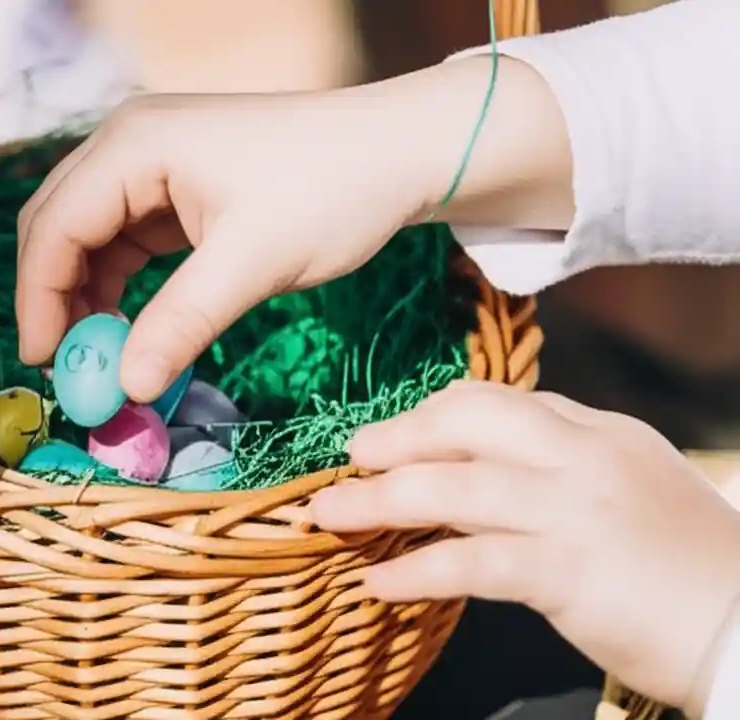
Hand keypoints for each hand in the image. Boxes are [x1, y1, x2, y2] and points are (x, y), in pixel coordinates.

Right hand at [16, 57, 572, 400]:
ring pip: (89, 237)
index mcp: (134, 145)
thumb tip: (124, 389)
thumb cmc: (332, 192)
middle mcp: (130, 144)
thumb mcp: (252, 263)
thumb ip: (179, 323)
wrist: (401, 153)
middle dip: (55, 298)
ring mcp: (153, 164)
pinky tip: (131, 330)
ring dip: (86, 297)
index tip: (47, 366)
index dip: (39, 298)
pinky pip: (126, 241)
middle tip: (66, 370)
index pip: (55, 226)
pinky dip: (120, 287)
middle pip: (59, 226)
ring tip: (100, 361)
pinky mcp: (177, 187)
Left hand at [308, 381, 739, 715]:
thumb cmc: (683, 566)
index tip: (391, 436)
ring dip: (381, 501)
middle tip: (351, 458)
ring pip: (456, 488)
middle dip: (400, 436)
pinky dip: (416, 570)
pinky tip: (377, 582)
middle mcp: (584, 459)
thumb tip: (473, 471)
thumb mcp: (623, 490)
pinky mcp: (570, 573)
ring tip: (329, 517)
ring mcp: (576, 512)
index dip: (432, 416)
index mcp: (598, 433)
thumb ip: (555, 469)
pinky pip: (471, 562)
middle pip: (471, 421)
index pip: (499, 402)